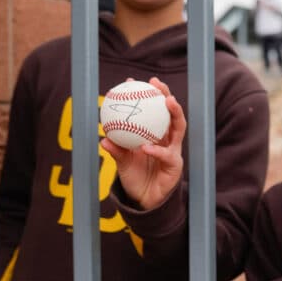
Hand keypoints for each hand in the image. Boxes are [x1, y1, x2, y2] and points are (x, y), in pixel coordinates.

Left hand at [101, 77, 185, 209]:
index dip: (146, 95)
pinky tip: (146, 146)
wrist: (144, 199)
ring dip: (174, 112)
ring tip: (167, 101)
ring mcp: (173, 150)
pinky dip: (156, 151)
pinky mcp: (175, 165)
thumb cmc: (135, 177)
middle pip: (171, 113)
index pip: (152, 110)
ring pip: (178, 128)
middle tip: (157, 83)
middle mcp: (167, 139)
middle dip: (166, 95)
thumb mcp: (122, 161)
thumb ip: (116, 150)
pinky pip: (166, 155)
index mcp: (155, 134)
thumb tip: (103, 138)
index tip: (133, 81)